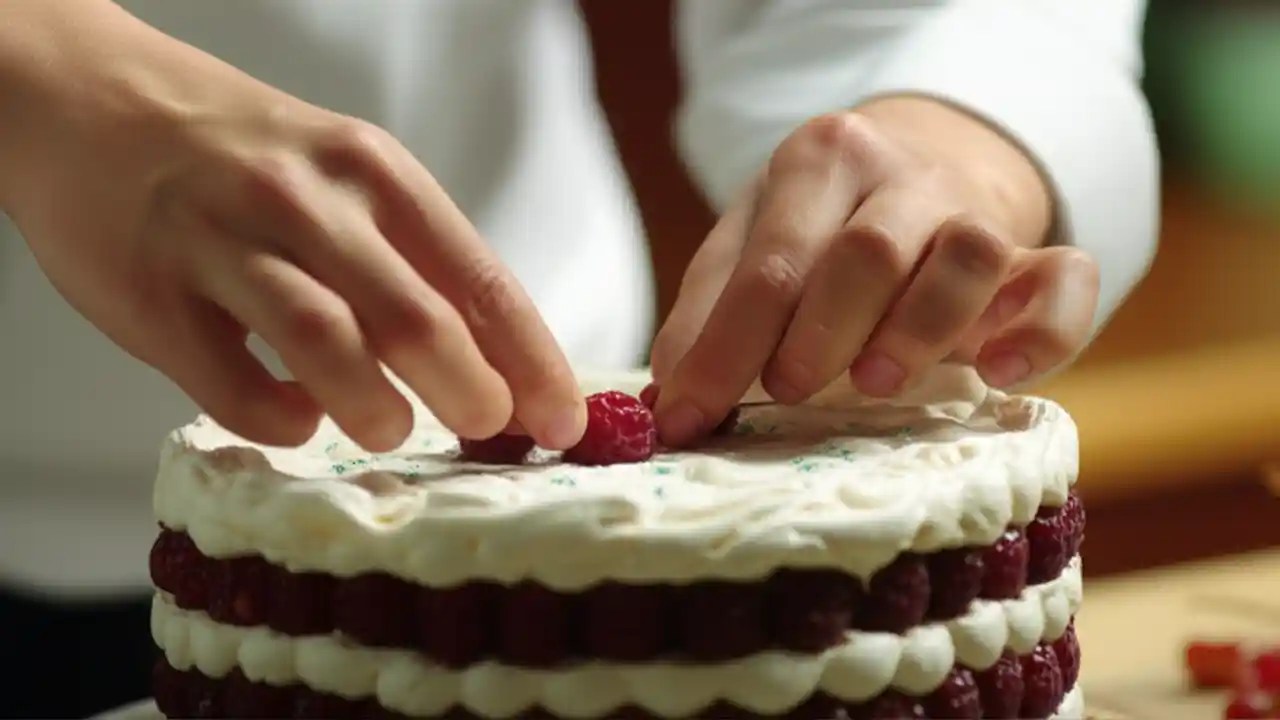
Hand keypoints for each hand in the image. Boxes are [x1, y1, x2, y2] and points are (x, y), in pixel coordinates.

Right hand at [0, 3, 584, 451]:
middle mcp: (305, 201)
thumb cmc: (239, 154)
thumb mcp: (342, 173)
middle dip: (472, 391)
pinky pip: (229, 383)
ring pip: (326, 344)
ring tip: (390, 428)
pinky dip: (277, 417)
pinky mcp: (152, 294)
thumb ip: (410, 258)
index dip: (532, 361)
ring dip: (376, 408)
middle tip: (488, 431)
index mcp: (373, 172)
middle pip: (416, 318)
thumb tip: (496, 364)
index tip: (562, 421)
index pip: (479, 279)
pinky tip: (294, 417)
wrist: (86, 95)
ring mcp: (223, 245)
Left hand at [651, 97, 1098, 445]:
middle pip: (868, 253)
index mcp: (820, 160)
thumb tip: (672, 402)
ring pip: (967, 255)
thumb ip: (710, 315)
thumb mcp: (751, 246)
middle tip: (788, 391)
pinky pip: (1067, 280)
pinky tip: (1000, 374)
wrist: (924, 166)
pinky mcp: (1037, 252)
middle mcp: (902, 175)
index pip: (770, 262)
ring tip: (875, 384)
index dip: (726, 349)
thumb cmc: (820, 228)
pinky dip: (1043, 331)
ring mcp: (976, 211)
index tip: (691, 417)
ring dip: (919, 328)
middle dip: (821, 332)